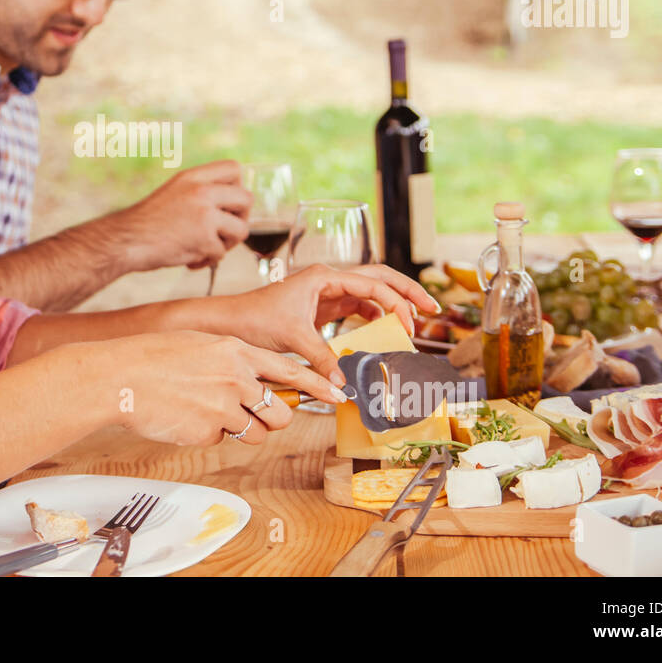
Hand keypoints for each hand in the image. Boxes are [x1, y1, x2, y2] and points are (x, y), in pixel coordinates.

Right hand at [107, 331, 345, 446]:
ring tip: (210, 413)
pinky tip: (186, 417)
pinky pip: (222, 440)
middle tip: (258, 416)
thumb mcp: (202, 346)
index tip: (338, 395)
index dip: (317, 386)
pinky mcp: (207, 432)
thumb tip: (257, 382)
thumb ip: (234, 361)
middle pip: (281, 412)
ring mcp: (223, 407)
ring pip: (256, 433)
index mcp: (236, 351)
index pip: (290, 371)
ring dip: (243, 430)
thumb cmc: (156, 357)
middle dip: (275, 419)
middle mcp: (236, 379)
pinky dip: (209, 433)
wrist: (122, 376)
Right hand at [115, 160, 250, 272]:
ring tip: (205, 249)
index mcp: (193, 177)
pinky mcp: (203, 238)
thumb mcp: (174, 193)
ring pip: (241, 229)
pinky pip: (220, 253)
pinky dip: (207, 261)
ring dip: (227, 244)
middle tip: (224, 231)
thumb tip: (232, 205)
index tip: (227, 204)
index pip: (234, 168)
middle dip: (240, 218)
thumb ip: (200, 194)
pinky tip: (190, 261)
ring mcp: (204, 214)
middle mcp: (201, 191)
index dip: (237, 187)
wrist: (125, 240)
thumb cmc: (147, 223)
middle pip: (246, 199)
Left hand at [210, 264, 441, 384]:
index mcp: (324, 277)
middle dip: (407, 291)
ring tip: (413, 325)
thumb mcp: (292, 338)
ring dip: (392, 306)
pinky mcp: (321, 309)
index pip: (373, 284)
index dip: (396, 302)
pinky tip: (384, 333)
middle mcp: (328, 280)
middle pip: (379, 278)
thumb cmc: (254, 319)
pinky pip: (356, 310)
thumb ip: (322, 360)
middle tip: (432, 309)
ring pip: (370, 294)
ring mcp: (326, 294)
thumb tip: (345, 386)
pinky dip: (373, 320)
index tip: (408, 326)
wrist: (229, 321)